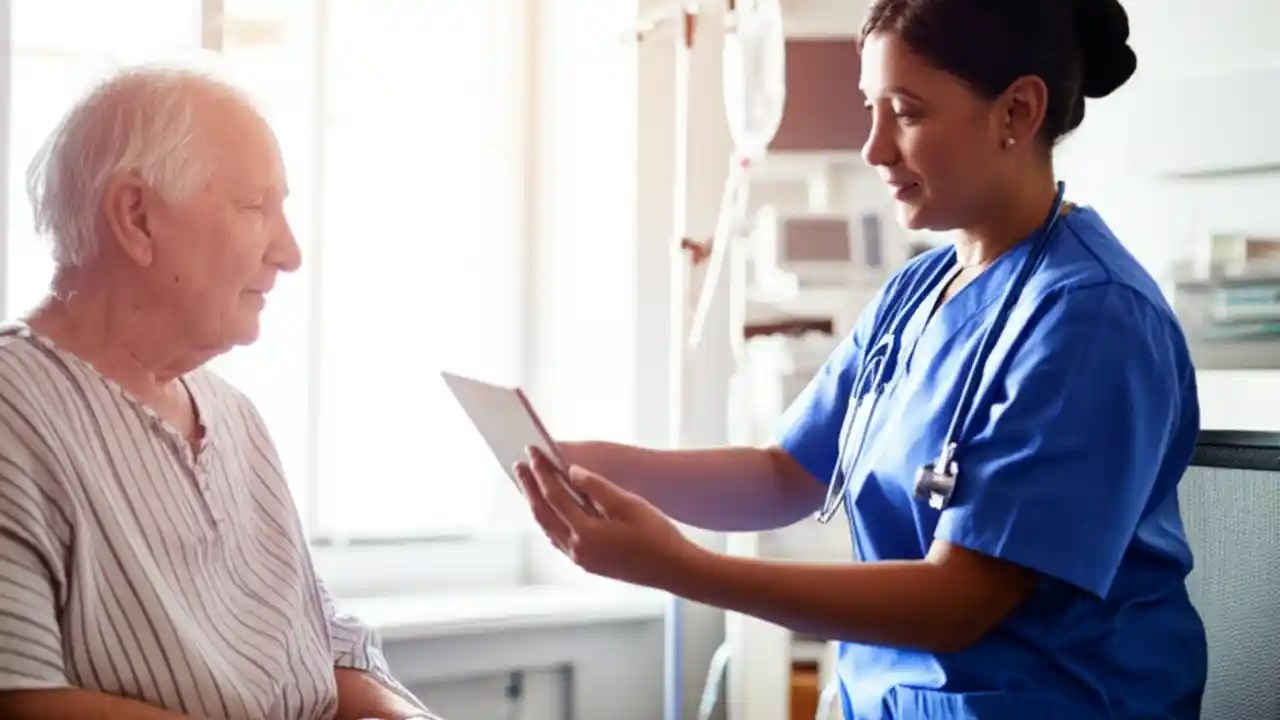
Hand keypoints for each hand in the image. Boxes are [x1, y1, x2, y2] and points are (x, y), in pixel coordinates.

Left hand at [514, 447, 700, 589]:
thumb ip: (596, 487)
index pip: (554, 495)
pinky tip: (550, 510)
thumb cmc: (656, 534)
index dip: (541, 471)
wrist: (673, 570)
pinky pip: (558, 539)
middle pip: (543, 513)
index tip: (532, 451)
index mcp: (586, 532)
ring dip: (537, 504)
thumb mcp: (628, 503)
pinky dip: (550, 520)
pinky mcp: (587, 563)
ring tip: (528, 484)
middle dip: (529, 487)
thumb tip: (570, 471)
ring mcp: (580, 559)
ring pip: (548, 528)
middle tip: (519, 464)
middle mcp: (577, 548)